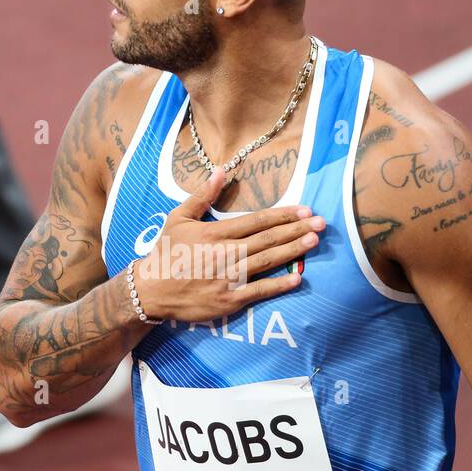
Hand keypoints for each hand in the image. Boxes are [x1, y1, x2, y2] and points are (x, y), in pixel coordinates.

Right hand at [134, 164, 323, 322]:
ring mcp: (227, 278)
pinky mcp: (228, 300)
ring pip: (267, 262)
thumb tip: (221, 170)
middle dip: (296, 230)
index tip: (304, 210)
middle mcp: (224, 253)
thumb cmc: (165, 252)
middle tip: (322, 223)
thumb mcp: (178, 217)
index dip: (282, 215)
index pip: (256, 221)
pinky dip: (278, 285)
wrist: (150, 290)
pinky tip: (297, 278)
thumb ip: (202, 195)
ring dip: (293, 251)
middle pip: (267, 239)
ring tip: (314, 241)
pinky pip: (258, 292)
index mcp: (215, 233)